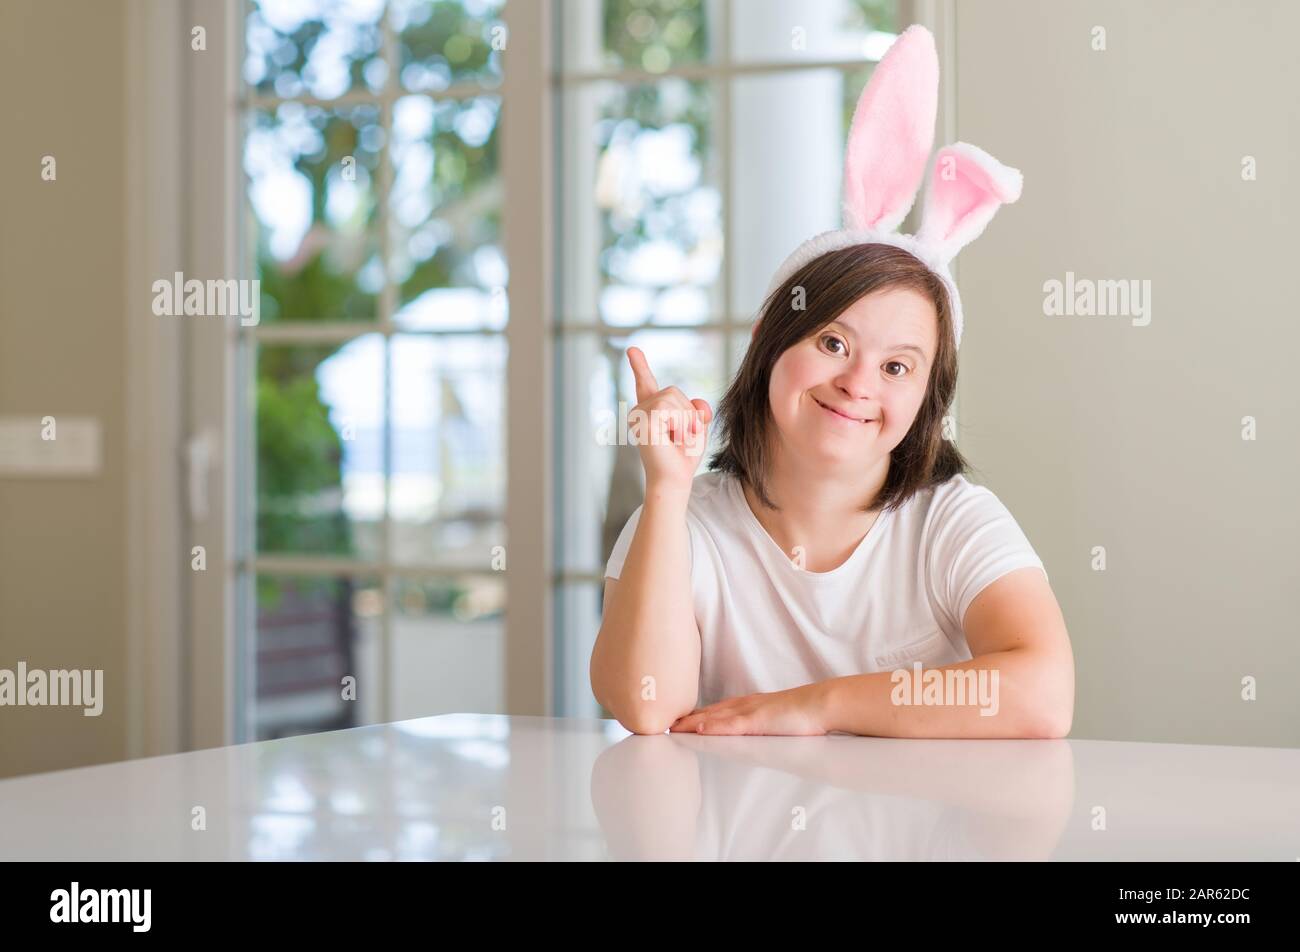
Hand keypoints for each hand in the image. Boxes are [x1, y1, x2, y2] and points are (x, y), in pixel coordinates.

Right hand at [626, 346, 712, 494]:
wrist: (675, 479)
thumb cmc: (684, 457)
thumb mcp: (696, 427)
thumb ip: (697, 410)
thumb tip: (698, 402)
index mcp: (652, 411)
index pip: (644, 383)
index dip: (639, 366)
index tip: (632, 349)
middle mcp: (641, 411)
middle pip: (673, 391)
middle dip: (687, 413)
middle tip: (682, 437)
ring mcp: (639, 415)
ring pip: (673, 398)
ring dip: (685, 420)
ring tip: (677, 439)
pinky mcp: (643, 420)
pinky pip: (670, 408)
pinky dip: (680, 424)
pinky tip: (672, 439)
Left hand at [669, 684, 828, 735]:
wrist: (820, 704)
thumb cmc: (803, 713)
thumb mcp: (774, 719)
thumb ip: (759, 725)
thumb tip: (751, 735)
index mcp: (747, 706)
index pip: (713, 710)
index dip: (693, 715)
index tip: (674, 720)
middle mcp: (743, 705)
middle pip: (706, 711)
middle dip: (683, 718)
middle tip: (660, 722)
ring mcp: (749, 712)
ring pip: (713, 716)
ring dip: (690, 722)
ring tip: (669, 727)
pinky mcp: (757, 720)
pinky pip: (730, 724)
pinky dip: (712, 726)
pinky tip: (698, 729)